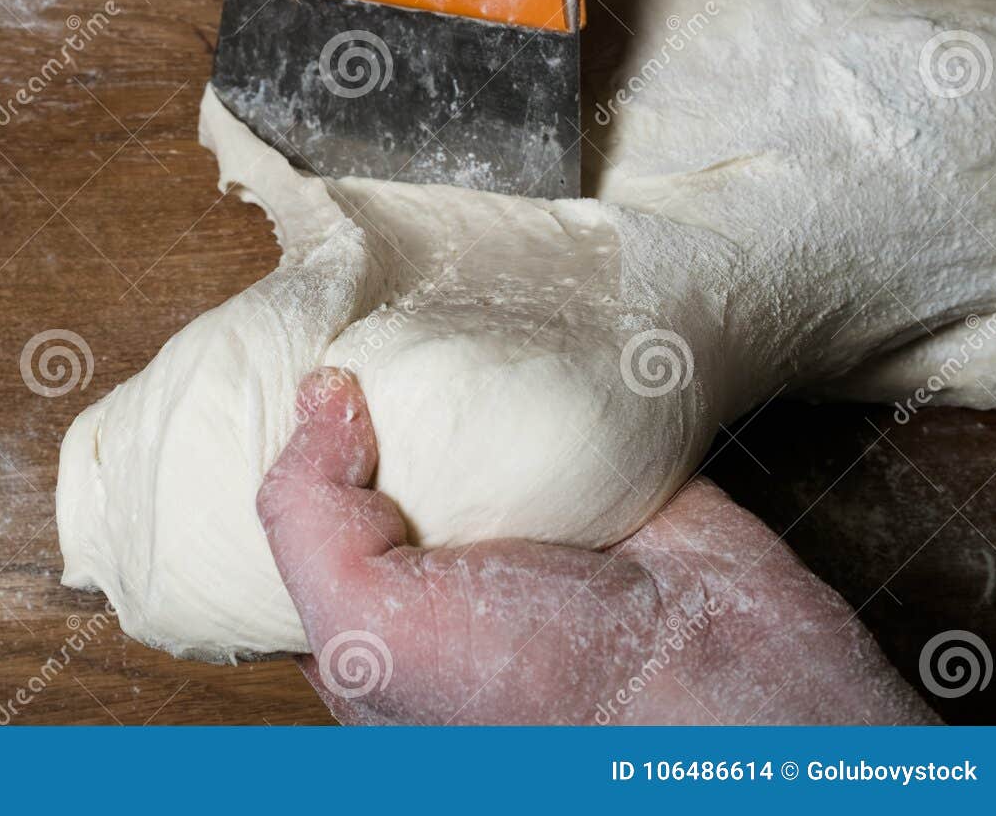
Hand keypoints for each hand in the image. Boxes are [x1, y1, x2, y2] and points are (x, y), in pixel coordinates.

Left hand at [257, 368, 937, 724]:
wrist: (725, 689)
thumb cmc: (533, 693)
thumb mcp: (363, 626)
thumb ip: (305, 513)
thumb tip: (319, 393)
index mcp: (370, 622)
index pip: (298, 520)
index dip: (281, 450)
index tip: (270, 368)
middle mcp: (439, 571)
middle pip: (375, 457)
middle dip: (362, 394)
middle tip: (345, 316)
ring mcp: (520, 522)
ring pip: (457, 421)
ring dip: (443, 367)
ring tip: (413, 303)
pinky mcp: (598, 479)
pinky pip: (547, 401)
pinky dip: (529, 363)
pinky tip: (498, 319)